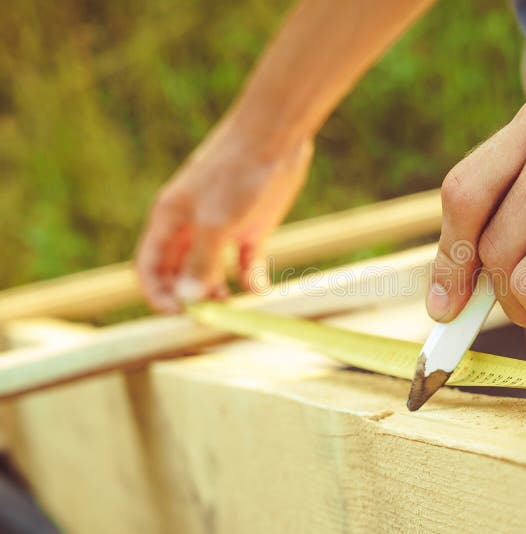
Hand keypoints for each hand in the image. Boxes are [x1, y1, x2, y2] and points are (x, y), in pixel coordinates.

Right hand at [136, 126, 312, 311]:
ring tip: (232, 304)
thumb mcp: (217, 221)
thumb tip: (187, 298)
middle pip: (180, 271)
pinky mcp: (251, 226)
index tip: (179, 313)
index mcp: (169, 219)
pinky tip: (260, 289)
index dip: (158, 293)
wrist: (275, 137)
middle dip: (189, 295)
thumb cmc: (237, 173)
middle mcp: (191, 225)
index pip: (149, 265)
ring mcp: (222, 226)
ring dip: (218, 290)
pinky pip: (244, 261)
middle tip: (210, 314)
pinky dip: (250, 277)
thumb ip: (202, 261)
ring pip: (212, 269)